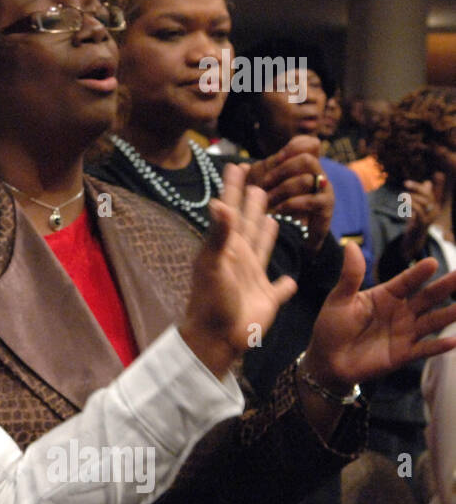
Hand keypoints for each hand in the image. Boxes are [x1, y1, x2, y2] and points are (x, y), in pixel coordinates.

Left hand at [179, 163, 297, 376]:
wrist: (217, 338)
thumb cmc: (212, 300)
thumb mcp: (213, 263)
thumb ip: (219, 233)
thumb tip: (219, 202)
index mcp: (227, 247)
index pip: (231, 209)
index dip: (234, 187)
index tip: (237, 165)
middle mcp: (240, 258)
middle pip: (248, 224)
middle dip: (252, 204)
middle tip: (257, 182)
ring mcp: (253, 279)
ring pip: (263, 249)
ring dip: (267, 233)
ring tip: (273, 217)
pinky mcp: (266, 300)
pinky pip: (279, 289)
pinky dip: (285, 284)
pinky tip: (290, 280)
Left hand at [245, 135, 333, 251]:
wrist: (291, 237)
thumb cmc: (274, 208)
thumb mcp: (261, 190)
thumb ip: (252, 178)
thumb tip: (241, 166)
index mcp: (303, 166)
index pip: (310, 144)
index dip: (295, 146)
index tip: (276, 158)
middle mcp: (316, 175)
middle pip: (307, 158)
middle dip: (282, 170)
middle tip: (264, 183)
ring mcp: (323, 191)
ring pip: (307, 179)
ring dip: (282, 189)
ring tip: (268, 200)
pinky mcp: (325, 209)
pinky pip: (313, 201)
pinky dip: (292, 204)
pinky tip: (277, 211)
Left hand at [303, 243, 455, 393]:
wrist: (327, 360)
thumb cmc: (332, 326)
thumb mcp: (339, 299)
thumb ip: (350, 275)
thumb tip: (350, 245)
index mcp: (386, 296)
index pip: (406, 282)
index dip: (418, 274)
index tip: (432, 262)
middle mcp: (400, 312)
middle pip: (427, 298)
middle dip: (446, 287)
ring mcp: (404, 333)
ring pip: (432, 321)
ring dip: (450, 314)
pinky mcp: (403, 354)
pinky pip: (424, 349)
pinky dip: (438, 346)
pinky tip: (454, 341)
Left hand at [400, 173, 443, 260]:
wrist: (414, 239)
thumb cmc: (417, 222)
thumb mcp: (420, 207)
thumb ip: (424, 195)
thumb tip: (428, 182)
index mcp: (436, 206)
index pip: (436, 193)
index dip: (433, 185)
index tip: (426, 177)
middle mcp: (436, 211)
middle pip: (429, 196)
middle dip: (417, 188)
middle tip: (405, 184)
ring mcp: (430, 218)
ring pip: (425, 203)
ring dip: (412, 197)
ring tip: (403, 196)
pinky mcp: (422, 223)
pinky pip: (419, 212)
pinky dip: (411, 205)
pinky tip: (404, 202)